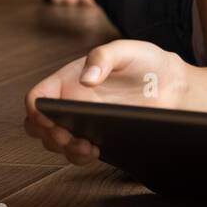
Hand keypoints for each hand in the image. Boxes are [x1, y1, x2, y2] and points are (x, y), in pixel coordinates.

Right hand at [23, 40, 188, 165]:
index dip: (34, 109)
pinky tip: (95, 150)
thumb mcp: (127, 50)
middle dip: (47, 134)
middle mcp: (71, 102)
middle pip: (39, 126)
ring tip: (86, 145)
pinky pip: (78, 153)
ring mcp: (82, 122)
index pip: (38, 97)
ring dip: (64, 148)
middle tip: (67, 136)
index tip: (47, 118)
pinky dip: (80, 156)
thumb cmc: (146, 62)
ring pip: (56, 143)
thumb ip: (104, 56)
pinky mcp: (97, 137)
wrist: (172, 85)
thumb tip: (86, 79)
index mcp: (69, 80)